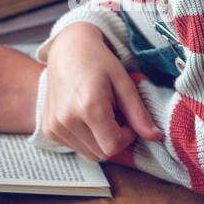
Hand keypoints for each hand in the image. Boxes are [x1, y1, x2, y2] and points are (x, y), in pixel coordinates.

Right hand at [42, 23, 164, 161]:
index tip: (128, 118)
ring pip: (89, 153)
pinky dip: (86, 138)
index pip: (113, 146)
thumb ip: (138, 113)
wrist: (68, 49)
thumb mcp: (123, 83)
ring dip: (100, 140)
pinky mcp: (48, 129)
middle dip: (115, 139)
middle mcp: (67, 120)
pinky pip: (75, 147)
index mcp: (88, 107)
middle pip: (101, 153)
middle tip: (116, 114)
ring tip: (101, 114)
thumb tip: (156, 136)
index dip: (127, 137)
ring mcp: (54, 126)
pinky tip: (86, 116)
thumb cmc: (98, 62)